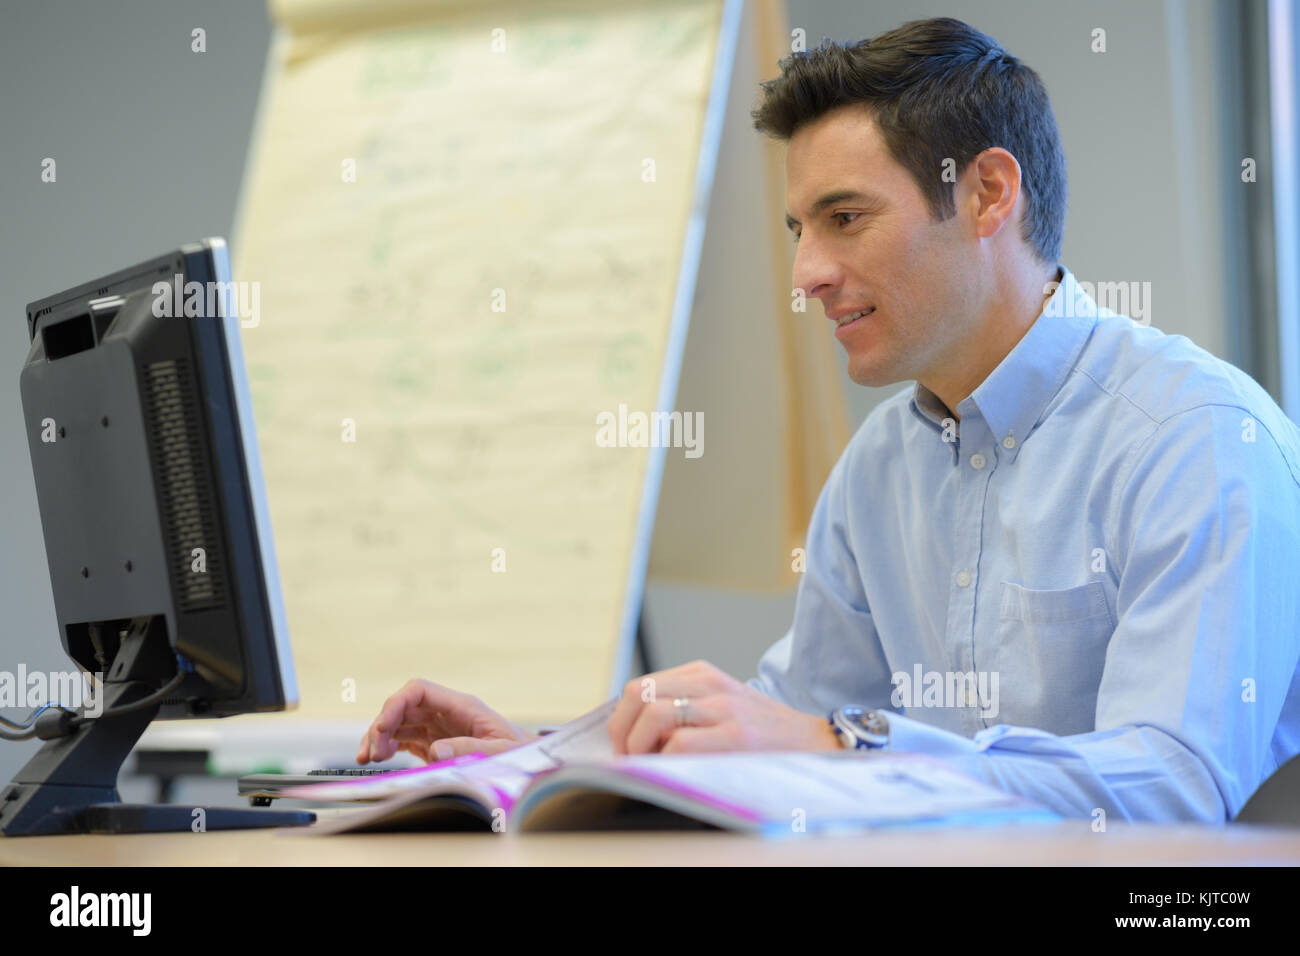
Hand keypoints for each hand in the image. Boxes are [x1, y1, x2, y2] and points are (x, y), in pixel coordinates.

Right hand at [356, 679, 536, 763]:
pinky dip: (388, 746)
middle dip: (382, 725)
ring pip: (400, 723)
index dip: (395, 703)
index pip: (419, 691)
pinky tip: (379, 758)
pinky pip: (405, 738)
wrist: (531, 761)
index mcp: (462, 706)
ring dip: (380, 736)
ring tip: (368, 757)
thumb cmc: (520, 752)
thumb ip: (471, 749)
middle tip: (372, 753)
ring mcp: (440, 727)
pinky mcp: (436, 743)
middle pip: (403, 707)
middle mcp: (447, 712)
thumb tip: (437, 750)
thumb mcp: (502, 750)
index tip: (381, 727)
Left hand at [607, 660, 841, 754]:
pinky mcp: (736, 736)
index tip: (624, 746)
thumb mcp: (719, 705)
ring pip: (654, 714)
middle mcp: (709, 684)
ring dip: (639, 746)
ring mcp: (723, 708)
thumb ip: (682, 708)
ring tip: (648, 766)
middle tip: (628, 758)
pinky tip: (674, 771)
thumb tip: (631, 733)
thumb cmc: (762, 733)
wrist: (814, 742)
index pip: (639, 686)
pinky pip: (680, 743)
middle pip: (638, 693)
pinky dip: (666, 760)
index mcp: (701, 674)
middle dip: (622, 731)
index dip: (621, 720)